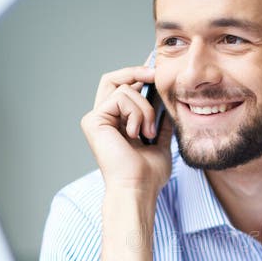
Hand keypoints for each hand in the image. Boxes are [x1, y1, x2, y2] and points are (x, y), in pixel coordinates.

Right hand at [81, 65, 172, 192]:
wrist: (138, 188)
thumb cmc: (148, 174)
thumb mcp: (160, 142)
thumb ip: (160, 124)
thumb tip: (167, 106)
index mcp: (114, 123)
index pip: (122, 88)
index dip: (137, 76)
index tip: (157, 73)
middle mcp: (102, 119)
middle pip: (113, 79)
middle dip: (136, 71)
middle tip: (155, 74)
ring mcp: (95, 119)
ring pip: (125, 89)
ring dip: (145, 109)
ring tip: (147, 132)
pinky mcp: (94, 120)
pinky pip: (120, 98)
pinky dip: (136, 114)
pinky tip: (135, 134)